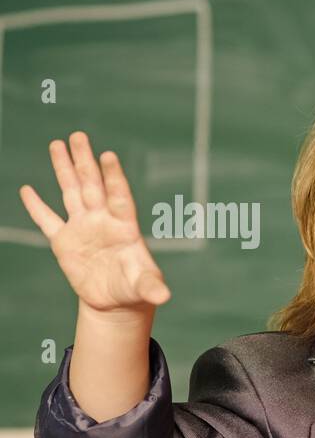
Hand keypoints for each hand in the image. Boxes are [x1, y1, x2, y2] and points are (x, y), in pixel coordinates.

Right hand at [19, 132, 169, 316]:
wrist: (115, 300)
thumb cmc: (134, 289)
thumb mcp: (144, 288)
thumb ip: (151, 287)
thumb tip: (163, 297)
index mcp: (124, 227)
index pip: (119, 196)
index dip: (114, 177)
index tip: (108, 155)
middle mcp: (102, 221)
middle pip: (93, 186)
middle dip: (85, 161)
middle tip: (78, 136)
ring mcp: (82, 228)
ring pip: (71, 192)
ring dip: (64, 169)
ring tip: (58, 144)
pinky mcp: (64, 242)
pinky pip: (47, 220)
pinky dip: (36, 207)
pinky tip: (27, 190)